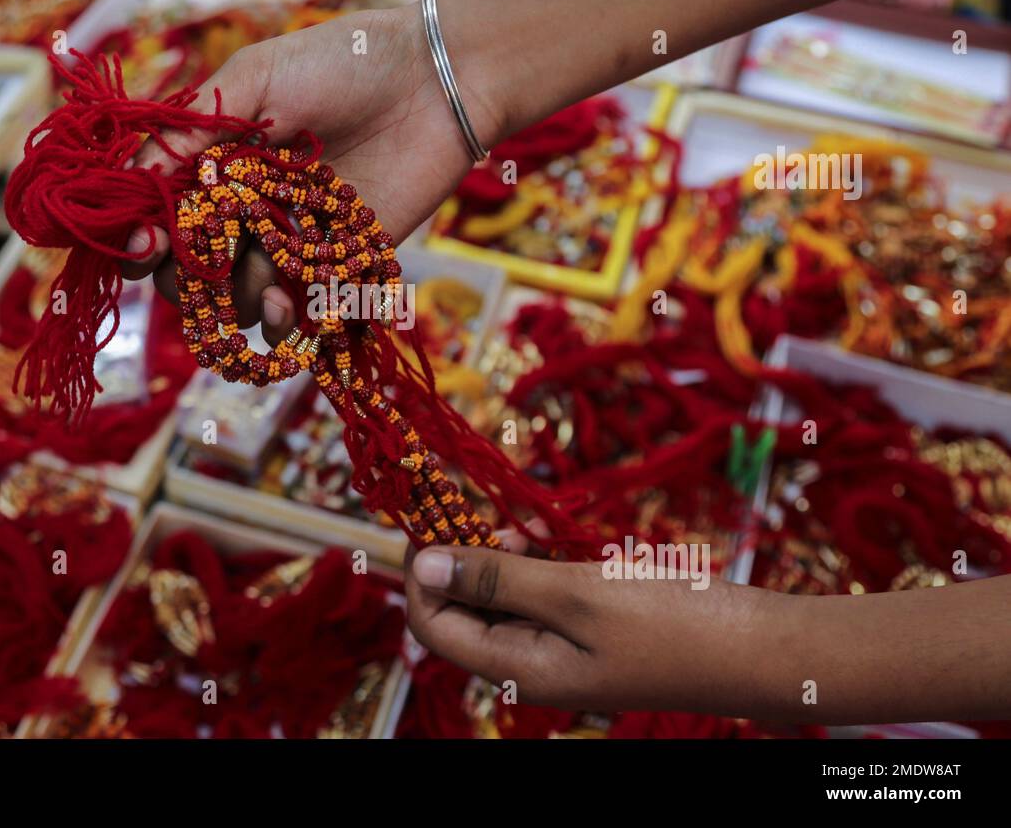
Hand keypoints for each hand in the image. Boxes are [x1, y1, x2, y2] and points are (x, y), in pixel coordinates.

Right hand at [121, 2, 505, 345]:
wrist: (431, 81)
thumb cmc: (340, 63)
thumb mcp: (254, 79)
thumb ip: (191, 129)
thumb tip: (133, 179)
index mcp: (213, 165)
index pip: (157, 217)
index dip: (142, 236)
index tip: (147, 238)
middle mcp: (242, 211)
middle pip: (186, 271)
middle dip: (181, 276)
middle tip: (195, 258)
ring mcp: (286, 243)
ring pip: (232, 301)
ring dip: (231, 299)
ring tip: (258, 277)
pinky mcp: (334, 268)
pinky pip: (291, 316)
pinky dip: (277, 322)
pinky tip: (282, 302)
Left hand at [404, 538, 792, 718]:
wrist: (762, 649)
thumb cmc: (673, 622)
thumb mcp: (576, 593)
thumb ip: (498, 578)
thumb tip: (425, 565)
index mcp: (518, 669)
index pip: (433, 625)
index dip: (423, 574)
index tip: (435, 520)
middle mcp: (531, 665)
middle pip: (465, 608)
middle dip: (469, 556)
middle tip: (496, 516)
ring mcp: (561, 650)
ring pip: (504, 596)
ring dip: (508, 553)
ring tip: (537, 523)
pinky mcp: (590, 631)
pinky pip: (543, 594)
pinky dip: (542, 560)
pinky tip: (557, 532)